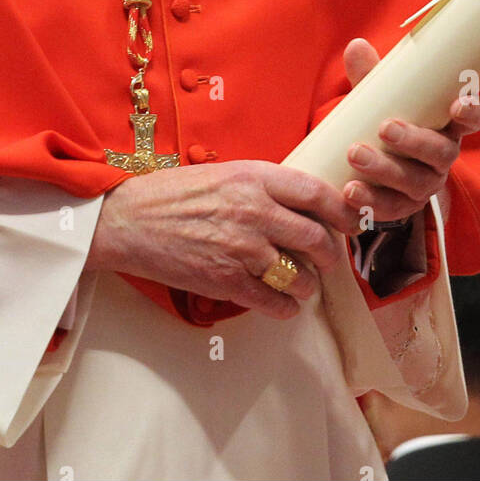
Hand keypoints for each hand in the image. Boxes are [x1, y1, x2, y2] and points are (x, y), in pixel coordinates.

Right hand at [86, 159, 363, 318]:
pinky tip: (283, 304)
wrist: (128, 220)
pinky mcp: (226, 281)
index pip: (316, 193)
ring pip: (300, 275)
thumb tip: (298, 203)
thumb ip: (262, 186)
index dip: (342, 211)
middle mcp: (254, 211)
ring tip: (302, 284)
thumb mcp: (223, 173)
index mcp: (255, 178)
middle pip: (317, 239)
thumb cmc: (172, 193)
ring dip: (308, 284)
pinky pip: (274, 301)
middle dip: (330, 255)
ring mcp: (242, 248)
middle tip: (327, 260)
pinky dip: (286, 307)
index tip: (351, 221)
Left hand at [339, 37, 479, 224]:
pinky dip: (369, 201)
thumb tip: (356, 46)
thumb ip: (372, 74)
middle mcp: (442, 157)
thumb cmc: (388, 118)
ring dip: (384, 169)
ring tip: (355, 154)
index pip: (474, 118)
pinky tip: (349, 191)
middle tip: (385, 128)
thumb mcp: (383, 96)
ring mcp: (425, 185)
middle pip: (440, 153)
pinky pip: (390, 209)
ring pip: (413, 182)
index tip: (459, 103)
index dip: (472, 112)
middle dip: (414, 141)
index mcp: (447, 124)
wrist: (376, 166)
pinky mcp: (403, 208)